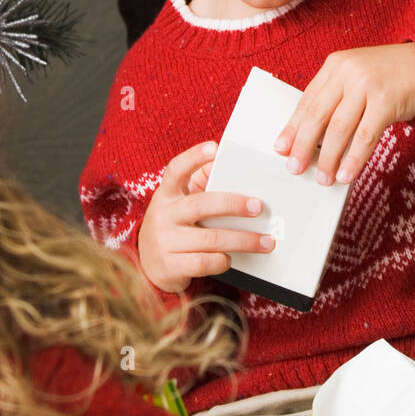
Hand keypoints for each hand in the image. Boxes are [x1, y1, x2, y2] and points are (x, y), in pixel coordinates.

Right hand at [138, 140, 274, 293]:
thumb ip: (201, 189)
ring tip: (266, 242)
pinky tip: (230, 258)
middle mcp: (163, 215)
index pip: (176, 170)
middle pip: (202, 204)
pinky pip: (205, 262)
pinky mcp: (171, 266)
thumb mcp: (179, 206)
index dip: (194, 157)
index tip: (214, 147)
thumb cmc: (174, 228)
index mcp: (166, 195)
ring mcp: (165, 241)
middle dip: (233, 205)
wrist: (148, 268)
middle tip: (258, 207)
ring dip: (243, 240)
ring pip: (211, 238)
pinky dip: (223, 261)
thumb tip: (237, 171)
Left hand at [272, 44, 414, 185]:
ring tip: (323, 178)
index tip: (281, 148)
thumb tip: (311, 137)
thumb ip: (336, 98)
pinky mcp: (386, 100)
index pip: (307, 100)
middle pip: (318, 114)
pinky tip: (346, 174)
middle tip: (295, 167)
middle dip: (304, 145)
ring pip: (339, 128)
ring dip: (329, 158)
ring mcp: (367, 84)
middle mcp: (348, 72)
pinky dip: (354, 159)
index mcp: (335, 65)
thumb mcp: (357, 78)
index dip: (293, 127)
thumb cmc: (390, 77)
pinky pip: (365, 136)